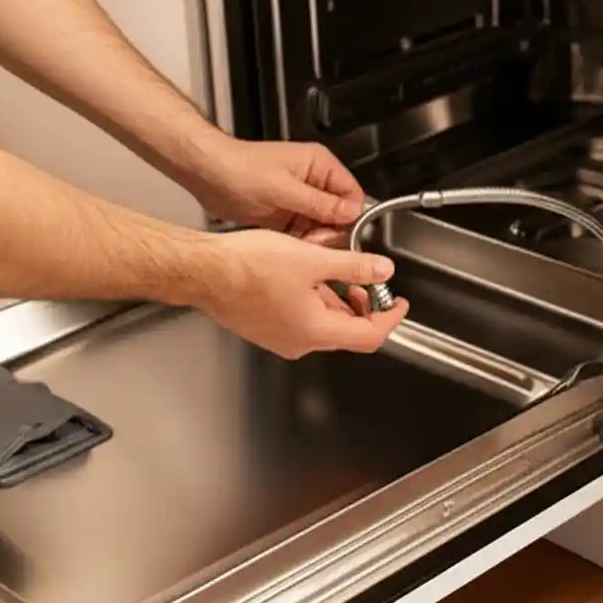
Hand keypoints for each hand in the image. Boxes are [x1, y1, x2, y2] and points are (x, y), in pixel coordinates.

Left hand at [188, 136, 364, 239]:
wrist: (207, 174)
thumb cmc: (240, 169)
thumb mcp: (284, 189)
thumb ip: (320, 203)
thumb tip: (350, 212)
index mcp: (320, 165)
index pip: (352, 194)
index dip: (349, 216)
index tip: (337, 232)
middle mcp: (313, 181)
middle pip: (338, 213)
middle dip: (329, 230)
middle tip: (314, 241)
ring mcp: (299, 198)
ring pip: (321, 225)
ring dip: (314, 238)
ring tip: (300, 244)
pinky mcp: (285, 212)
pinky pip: (303, 231)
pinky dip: (300, 241)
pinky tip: (291, 245)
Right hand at [199, 230, 408, 359]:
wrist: (203, 272)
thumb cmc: (246, 267)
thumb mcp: (312, 260)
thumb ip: (353, 267)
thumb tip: (382, 271)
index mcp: (315, 330)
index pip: (370, 335)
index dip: (391, 317)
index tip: (399, 302)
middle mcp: (299, 343)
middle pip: (347, 331)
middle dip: (363, 305)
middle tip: (366, 279)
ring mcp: (281, 339)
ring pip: (323, 324)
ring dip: (336, 301)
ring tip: (331, 271)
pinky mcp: (266, 330)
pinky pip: (301, 321)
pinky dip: (313, 302)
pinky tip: (304, 276)